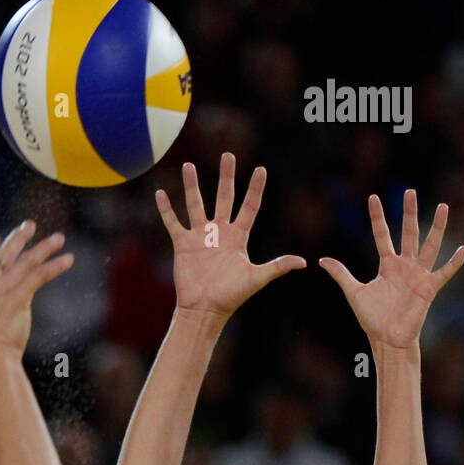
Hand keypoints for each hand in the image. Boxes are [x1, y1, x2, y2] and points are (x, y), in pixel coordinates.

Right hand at [0, 221, 72, 361]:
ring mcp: (1, 289)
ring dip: (45, 247)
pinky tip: (68, 260)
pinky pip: (39, 275)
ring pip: (26, 261)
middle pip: (5, 254)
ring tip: (59, 239)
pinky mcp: (17, 296)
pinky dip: (55, 266)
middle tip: (31, 225)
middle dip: (19, 237)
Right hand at [155, 154, 305, 322]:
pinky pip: (173, 222)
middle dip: (227, 176)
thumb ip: (277, 267)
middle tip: (228, 155)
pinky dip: (166, 209)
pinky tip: (160, 193)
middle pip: (224, 197)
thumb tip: (303, 263)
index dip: (255, 189)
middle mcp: (219, 232)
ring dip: (192, 185)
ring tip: (188, 166)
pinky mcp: (183, 244)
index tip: (261, 169)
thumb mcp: (256, 279)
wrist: (204, 309)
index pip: (249, 206)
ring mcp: (200, 237)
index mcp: (238, 237)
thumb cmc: (231, 296)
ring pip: (195, 204)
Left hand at [320, 191, 463, 350]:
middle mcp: (405, 266)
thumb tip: (322, 260)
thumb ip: (341, 274)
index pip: (382, 235)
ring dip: (437, 227)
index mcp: (388, 265)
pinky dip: (454, 262)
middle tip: (409, 191)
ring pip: (430, 245)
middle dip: (408, 213)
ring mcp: (418, 275)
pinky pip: (444, 273)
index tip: (373, 198)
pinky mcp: (429, 288)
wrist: (386, 339)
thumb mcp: (354, 292)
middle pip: (408, 233)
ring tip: (443, 207)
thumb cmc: (372, 318)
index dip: (377, 217)